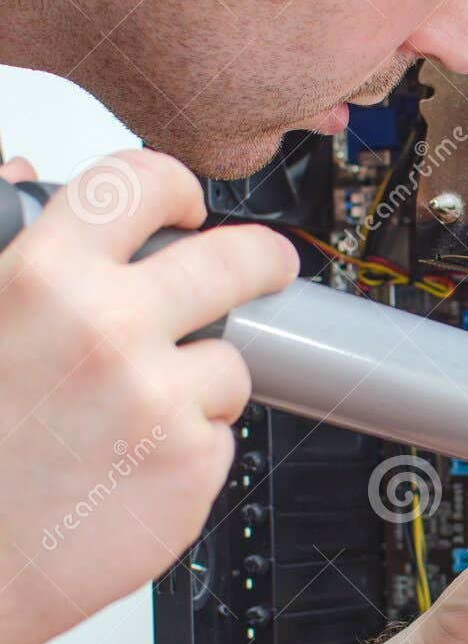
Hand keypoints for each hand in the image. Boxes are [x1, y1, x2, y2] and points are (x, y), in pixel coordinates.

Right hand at [0, 148, 298, 643]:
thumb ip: (0, 241)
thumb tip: (25, 174)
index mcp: (41, 277)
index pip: (139, 184)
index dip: (173, 187)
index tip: (185, 205)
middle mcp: (108, 329)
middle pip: (233, 261)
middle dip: (258, 259)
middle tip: (265, 268)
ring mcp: (159, 399)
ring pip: (229, 363)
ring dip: (199, 383)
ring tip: (133, 419)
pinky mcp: (189, 468)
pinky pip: (220, 436)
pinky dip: (189, 449)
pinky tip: (129, 469)